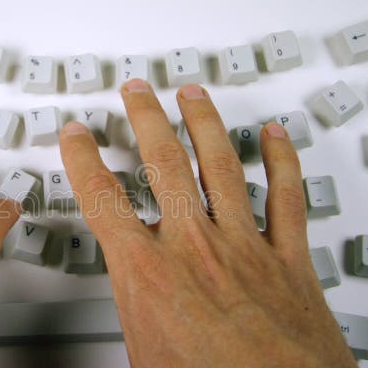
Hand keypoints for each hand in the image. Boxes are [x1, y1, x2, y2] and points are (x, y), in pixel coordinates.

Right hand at [57, 79, 367, 367]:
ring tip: (194, 94)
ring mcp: (244, 246)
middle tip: (137, 91)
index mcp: (148, 276)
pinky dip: (283, 160)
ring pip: (221, 165)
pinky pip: (287, 195)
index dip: (84, 159)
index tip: (78, 134)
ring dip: (204, 123)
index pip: (103, 200)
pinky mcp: (288, 258)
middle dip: (145, 118)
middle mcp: (194, 248)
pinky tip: (277, 136)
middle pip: (163, 163)